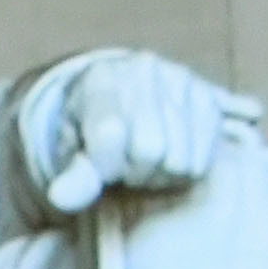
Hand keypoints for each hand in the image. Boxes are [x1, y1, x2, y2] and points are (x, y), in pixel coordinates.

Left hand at [24, 46, 258, 209]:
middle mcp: (143, 70)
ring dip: (164, 172)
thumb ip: (74, 175)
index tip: (103, 164)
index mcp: (101, 81)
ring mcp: (179, 80)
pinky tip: (173, 153)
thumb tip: (60, 198)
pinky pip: (206, 156)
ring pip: (182, 158)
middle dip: (137, 170)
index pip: (111, 136)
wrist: (118, 98)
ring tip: (150, 160)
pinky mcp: (207, 97)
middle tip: (128, 165)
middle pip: (151, 151)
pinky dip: (188, 166)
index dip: (107, 164)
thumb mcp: (71, 152)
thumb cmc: (91, 131)